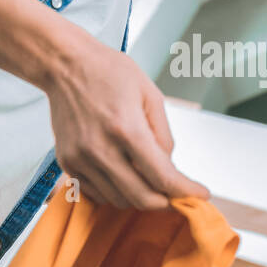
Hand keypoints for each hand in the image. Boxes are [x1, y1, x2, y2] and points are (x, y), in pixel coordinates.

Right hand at [43, 30, 209, 209]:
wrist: (65, 65)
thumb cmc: (108, 72)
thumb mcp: (150, 95)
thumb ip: (163, 135)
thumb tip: (169, 167)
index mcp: (126, 128)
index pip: (162, 177)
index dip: (185, 191)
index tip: (200, 194)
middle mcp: (100, 148)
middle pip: (142, 198)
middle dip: (165, 201)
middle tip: (175, 192)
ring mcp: (80, 159)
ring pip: (119, 200)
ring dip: (139, 196)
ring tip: (145, 176)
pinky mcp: (67, 163)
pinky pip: (97, 194)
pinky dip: (115, 192)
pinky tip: (122, 173)